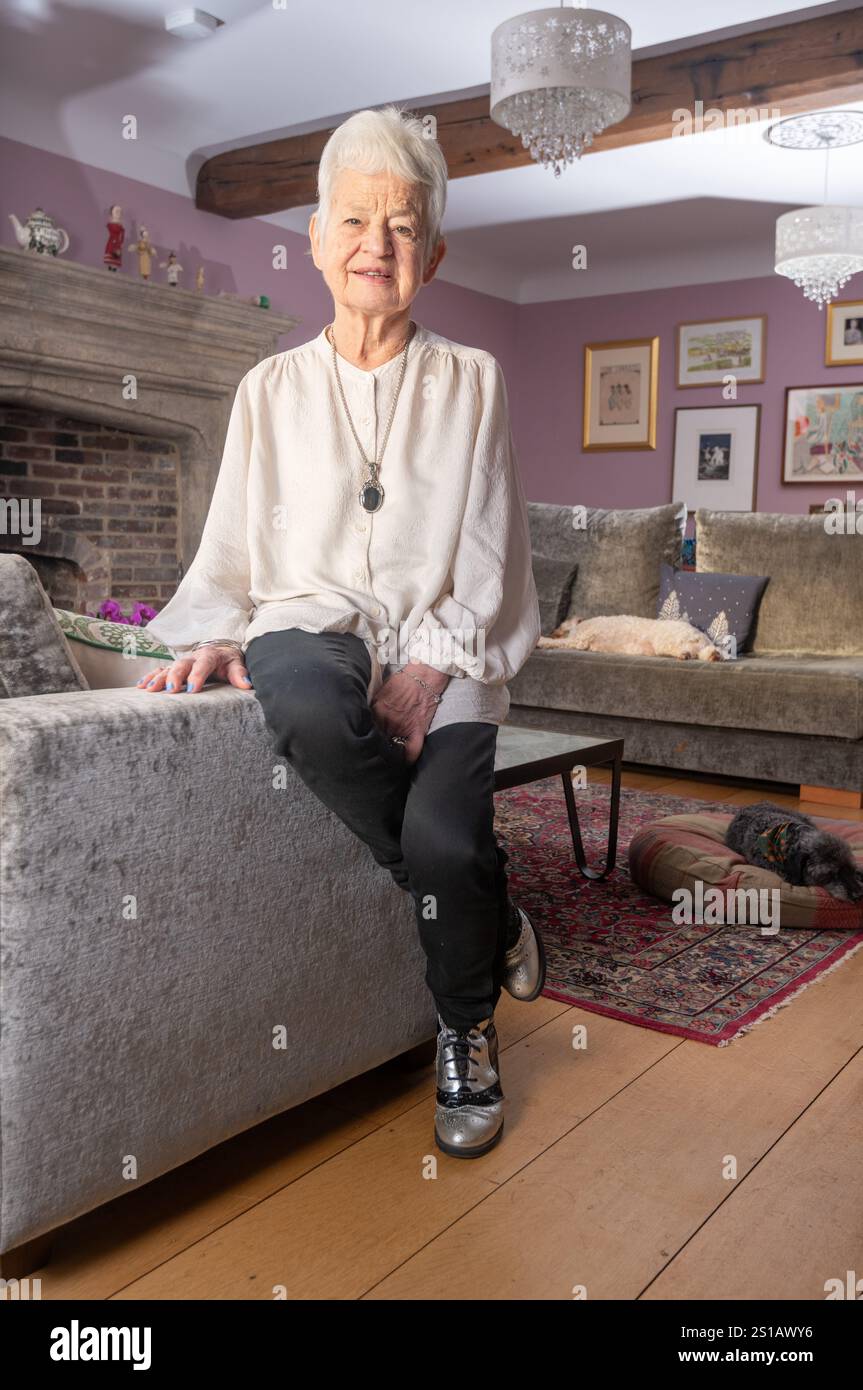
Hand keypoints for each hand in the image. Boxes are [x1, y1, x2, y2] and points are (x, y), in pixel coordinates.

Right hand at [136, 643, 253, 693]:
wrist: (218, 648)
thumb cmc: (227, 659)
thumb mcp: (236, 663)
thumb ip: (239, 674)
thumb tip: (247, 684)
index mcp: (209, 656)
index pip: (203, 665)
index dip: (197, 676)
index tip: (192, 689)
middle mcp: (192, 658)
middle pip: (181, 665)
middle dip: (174, 677)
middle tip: (170, 691)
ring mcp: (181, 662)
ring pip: (167, 668)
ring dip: (158, 678)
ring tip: (149, 690)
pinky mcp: (174, 667)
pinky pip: (160, 671)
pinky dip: (150, 677)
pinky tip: (141, 686)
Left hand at [371, 662, 448, 764]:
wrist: (424, 676)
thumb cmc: (401, 682)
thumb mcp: (379, 692)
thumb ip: (370, 707)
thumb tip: (360, 719)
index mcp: (377, 711)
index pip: (366, 730)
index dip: (364, 737)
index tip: (361, 743)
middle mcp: (388, 720)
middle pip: (377, 741)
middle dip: (375, 747)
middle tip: (372, 754)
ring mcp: (403, 726)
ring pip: (392, 748)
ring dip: (389, 754)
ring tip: (386, 759)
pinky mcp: (417, 730)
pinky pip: (411, 751)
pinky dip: (407, 759)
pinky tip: (402, 763)